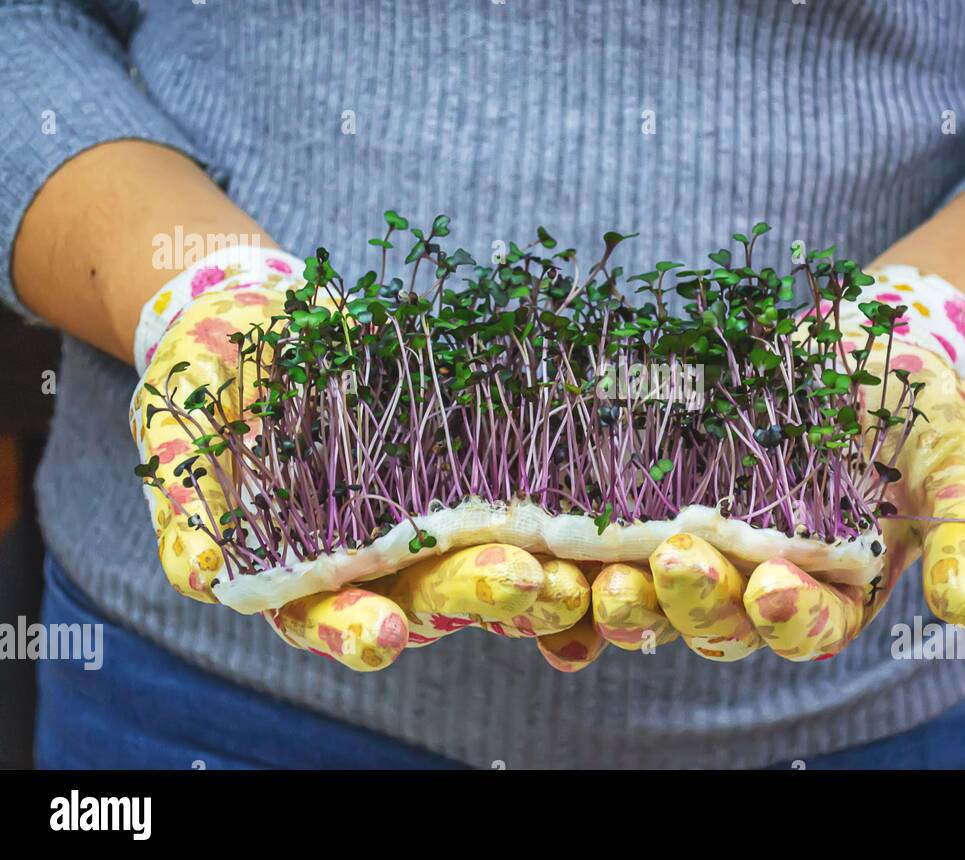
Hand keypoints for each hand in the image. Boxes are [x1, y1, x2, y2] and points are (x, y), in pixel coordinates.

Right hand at [132, 249, 597, 670]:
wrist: (254, 316)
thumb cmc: (202, 390)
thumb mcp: (177, 444)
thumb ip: (186, 513)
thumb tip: (199, 575)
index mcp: (302, 572)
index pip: (330, 619)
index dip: (353, 631)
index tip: (382, 636)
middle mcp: (375, 555)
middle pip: (431, 592)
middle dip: (475, 593)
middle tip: (521, 585)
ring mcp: (427, 507)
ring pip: (488, 549)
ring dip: (536, 565)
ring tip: (571, 568)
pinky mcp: (466, 455)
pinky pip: (516, 481)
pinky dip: (555, 496)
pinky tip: (595, 500)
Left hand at [584, 339, 964, 663]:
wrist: (853, 351)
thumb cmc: (910, 414)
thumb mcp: (954, 462)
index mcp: (831, 594)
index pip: (810, 627)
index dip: (791, 615)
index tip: (774, 581)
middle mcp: (755, 588)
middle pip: (716, 623)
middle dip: (691, 601)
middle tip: (671, 562)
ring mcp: (694, 551)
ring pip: (646, 599)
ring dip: (613, 597)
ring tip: (588, 573)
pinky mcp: (642, 510)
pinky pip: (596, 552)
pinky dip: (562, 567)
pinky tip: (531, 559)